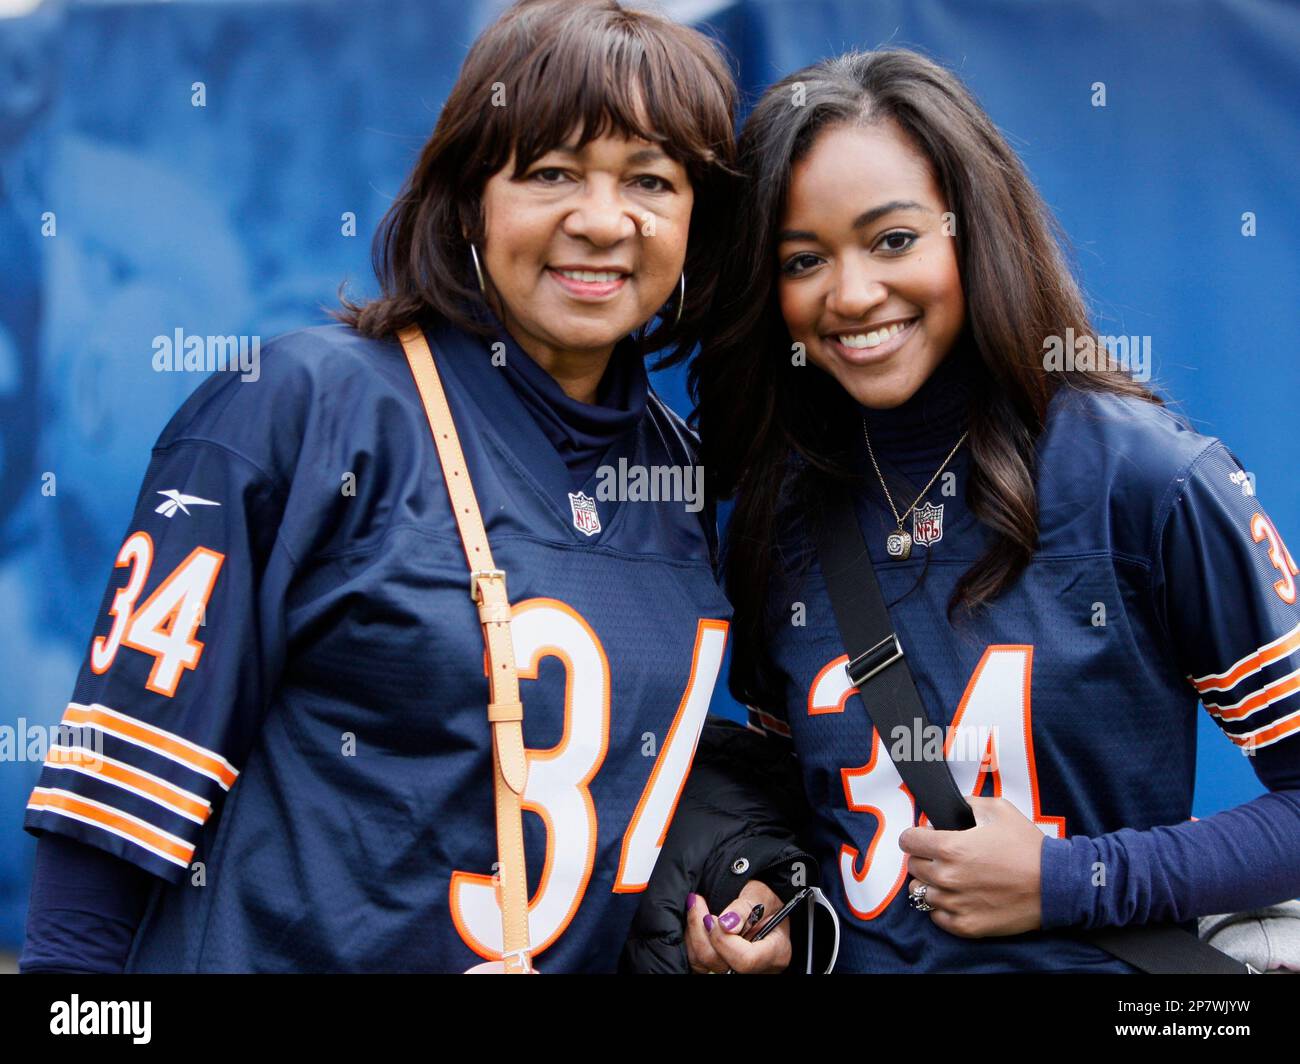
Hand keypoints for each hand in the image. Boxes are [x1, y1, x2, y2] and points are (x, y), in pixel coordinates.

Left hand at [684, 879, 790, 973]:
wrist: (759, 901)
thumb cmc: (765, 898)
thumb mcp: (760, 894)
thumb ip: (743, 908)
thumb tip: (726, 924)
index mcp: (776, 952)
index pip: (746, 960)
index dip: (724, 941)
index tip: (712, 917)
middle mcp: (758, 968)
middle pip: (722, 964)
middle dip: (703, 933)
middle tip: (698, 902)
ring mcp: (737, 969)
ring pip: (705, 964)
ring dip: (694, 934)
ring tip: (696, 905)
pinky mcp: (720, 965)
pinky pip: (698, 961)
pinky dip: (692, 940)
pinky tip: (696, 920)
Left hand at [899, 795, 1044, 937]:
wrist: (1056, 885)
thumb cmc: (1028, 848)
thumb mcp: (999, 810)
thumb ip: (969, 803)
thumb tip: (955, 807)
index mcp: (950, 847)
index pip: (908, 841)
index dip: (915, 836)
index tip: (923, 837)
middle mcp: (947, 877)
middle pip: (913, 867)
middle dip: (924, 859)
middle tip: (943, 857)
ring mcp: (955, 904)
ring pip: (921, 893)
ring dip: (931, 884)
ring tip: (951, 878)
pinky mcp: (966, 926)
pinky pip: (937, 917)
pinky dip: (943, 908)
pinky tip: (958, 898)